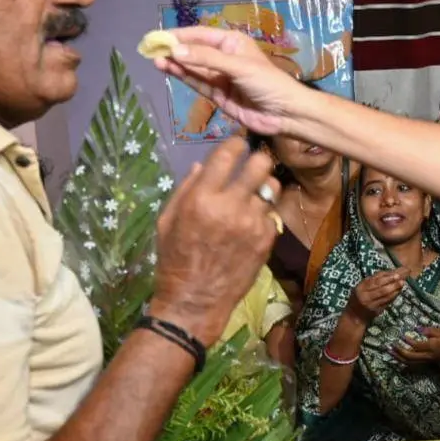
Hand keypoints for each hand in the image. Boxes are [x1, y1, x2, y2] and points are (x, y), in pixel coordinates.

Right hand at [150, 138, 280, 347]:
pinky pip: (272, 215)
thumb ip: (186, 189)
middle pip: (260, 164)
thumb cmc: (175, 259)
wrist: (195, 300)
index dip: (237, 142)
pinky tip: (252, 223)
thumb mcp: (167, 221)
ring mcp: (251, 223)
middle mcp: (229, 206)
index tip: (240, 139)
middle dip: (258, 159)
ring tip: (255, 193)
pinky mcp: (266, 240)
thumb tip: (204, 164)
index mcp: (201, 198)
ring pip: (272, 188)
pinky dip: (264, 215)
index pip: (227, 155)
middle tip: (255, 163)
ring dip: (265, 186)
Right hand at [151, 25, 305, 135]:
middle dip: (173, 49)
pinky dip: (182, 76)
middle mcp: (224, 57)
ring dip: (175, 63)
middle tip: (149, 49)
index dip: (179, 35)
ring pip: (192, 67)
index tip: (158, 36)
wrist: (284, 113)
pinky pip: (197, 82)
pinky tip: (168, 69)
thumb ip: (206, 59)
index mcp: (231, 42)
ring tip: (155, 59)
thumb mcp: (237, 66)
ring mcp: (220, 76)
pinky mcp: (217, 94)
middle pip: (193, 50)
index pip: (200, 35)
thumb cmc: (267, 82)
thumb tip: (175, 50)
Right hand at [345, 268, 408, 321]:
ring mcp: (371, 305)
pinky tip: (398, 292)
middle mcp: (365, 296)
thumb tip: (389, 273)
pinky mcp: (376, 311)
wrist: (354, 315)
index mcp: (360, 288)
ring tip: (402, 284)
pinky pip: (387, 302)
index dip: (387, 277)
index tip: (396, 274)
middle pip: (381, 289)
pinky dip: (393, 296)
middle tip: (401, 279)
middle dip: (393, 283)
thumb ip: (373, 280)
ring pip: (385, 296)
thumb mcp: (362, 287)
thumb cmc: (359, 297)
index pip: (375, 281)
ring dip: (395, 290)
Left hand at [391, 326, 439, 366]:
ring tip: (389, 351)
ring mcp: (423, 362)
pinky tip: (394, 356)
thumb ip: (429, 330)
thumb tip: (417, 327)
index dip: (409, 341)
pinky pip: (409, 365)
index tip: (402, 336)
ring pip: (408, 362)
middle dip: (400, 351)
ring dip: (397, 357)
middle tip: (392, 344)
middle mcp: (426, 356)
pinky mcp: (420, 365)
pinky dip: (401, 361)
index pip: (418, 346)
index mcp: (432, 347)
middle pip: (411, 356)